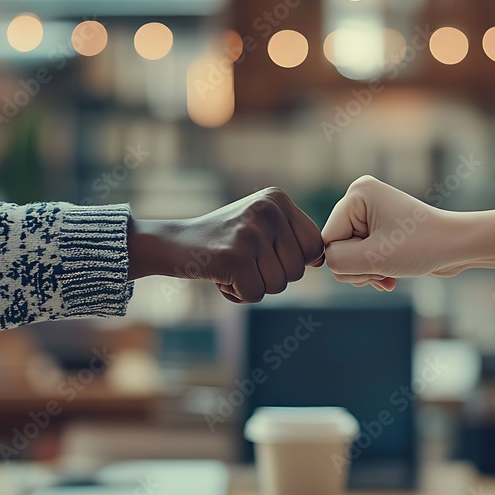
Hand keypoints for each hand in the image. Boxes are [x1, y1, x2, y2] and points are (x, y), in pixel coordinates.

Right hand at [129, 187, 324, 302]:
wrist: (173, 242)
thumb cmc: (223, 240)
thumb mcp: (260, 225)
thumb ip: (291, 237)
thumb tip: (322, 259)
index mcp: (277, 199)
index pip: (314, 246)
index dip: (295, 262)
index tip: (268, 258)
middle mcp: (267, 210)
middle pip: (298, 271)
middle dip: (272, 277)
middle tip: (243, 262)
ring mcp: (250, 232)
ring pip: (277, 285)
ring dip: (253, 286)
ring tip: (231, 267)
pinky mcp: (234, 256)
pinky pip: (255, 294)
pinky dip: (237, 294)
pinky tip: (219, 276)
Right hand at [321, 176, 467, 290]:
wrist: (459, 246)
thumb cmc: (422, 246)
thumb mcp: (373, 258)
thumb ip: (338, 261)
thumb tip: (326, 261)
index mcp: (357, 194)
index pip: (328, 239)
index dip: (347, 260)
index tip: (375, 262)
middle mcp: (361, 198)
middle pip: (337, 246)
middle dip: (358, 267)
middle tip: (383, 270)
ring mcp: (370, 213)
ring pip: (348, 256)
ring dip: (367, 272)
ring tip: (389, 274)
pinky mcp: (379, 229)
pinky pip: (362, 256)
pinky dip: (373, 270)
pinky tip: (390, 278)